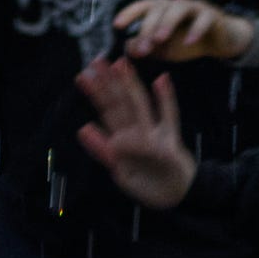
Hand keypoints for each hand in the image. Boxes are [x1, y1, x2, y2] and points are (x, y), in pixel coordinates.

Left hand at [74, 55, 196, 209]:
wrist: (176, 197)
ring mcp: (155, 133)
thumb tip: (82, 127)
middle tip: (96, 60)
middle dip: (108, 82)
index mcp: (122, 138)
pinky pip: (169, 117)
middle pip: (120, 103)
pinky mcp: (171, 141)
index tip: (83, 74)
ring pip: (140, 105)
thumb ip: (101, 150)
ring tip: (121, 64)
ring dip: (130, 85)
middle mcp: (137, 131)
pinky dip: (166, 99)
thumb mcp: (119, 171)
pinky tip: (162, 79)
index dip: (96, 93)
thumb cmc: (147, 184)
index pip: (107, 112)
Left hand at [112, 0, 249, 65]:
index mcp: (160, 9)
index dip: (129, 13)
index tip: (117, 25)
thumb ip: (146, 47)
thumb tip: (127, 47)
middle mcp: (175, 4)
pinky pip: (204, 19)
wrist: (218, 41)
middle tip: (142, 49)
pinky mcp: (212, 15)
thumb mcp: (162, 48)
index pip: (142, 7)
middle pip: (158, 9)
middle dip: (147, 28)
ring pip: (179, 8)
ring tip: (160, 39)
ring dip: (167, 23)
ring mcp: (194, 7)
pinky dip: (196, 30)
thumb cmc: (185, 41)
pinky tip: (189, 42)